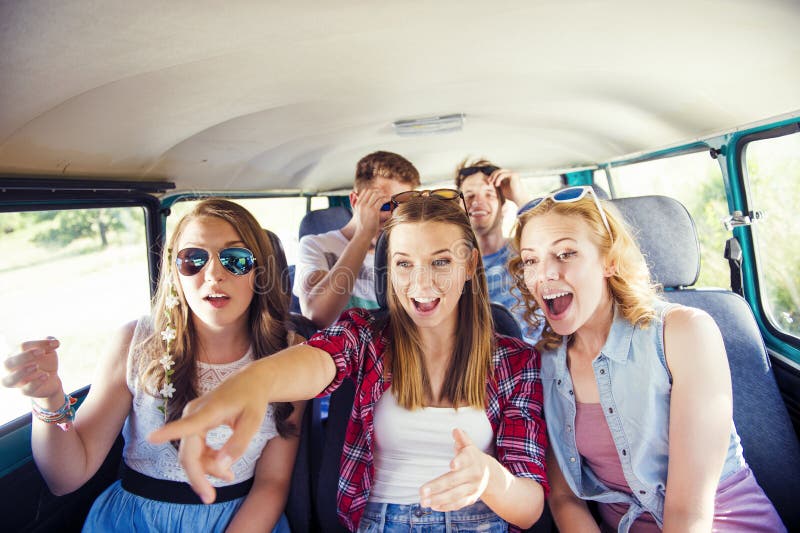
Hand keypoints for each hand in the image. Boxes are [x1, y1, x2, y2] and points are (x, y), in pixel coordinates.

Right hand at [2, 338, 63, 404]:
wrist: (51, 379)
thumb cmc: (45, 362)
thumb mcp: (48, 352)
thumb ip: (48, 345)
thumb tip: (54, 341)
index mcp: (15, 354)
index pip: (22, 347)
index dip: (38, 344)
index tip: (55, 345)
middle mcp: (11, 369)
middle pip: (8, 363)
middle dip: (24, 356)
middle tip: (41, 352)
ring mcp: (17, 381)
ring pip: (9, 380)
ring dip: (22, 372)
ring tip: (36, 366)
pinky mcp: (25, 391)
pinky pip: (25, 390)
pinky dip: (35, 383)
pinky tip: (45, 376)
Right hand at [147, 369, 267, 503]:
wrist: (250, 382)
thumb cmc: (253, 400)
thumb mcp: (254, 421)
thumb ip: (239, 443)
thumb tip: (223, 466)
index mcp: (209, 410)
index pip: (187, 424)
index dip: (168, 433)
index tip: (150, 437)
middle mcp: (194, 413)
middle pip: (188, 452)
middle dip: (198, 476)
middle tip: (210, 498)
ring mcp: (192, 419)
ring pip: (191, 454)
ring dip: (206, 469)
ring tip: (229, 477)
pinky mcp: (194, 424)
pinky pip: (195, 449)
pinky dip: (207, 461)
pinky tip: (223, 469)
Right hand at [351, 188, 388, 239]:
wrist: (363, 234)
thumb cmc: (364, 226)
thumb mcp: (360, 215)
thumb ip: (362, 208)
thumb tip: (367, 204)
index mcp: (358, 204)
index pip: (365, 191)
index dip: (373, 190)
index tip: (379, 193)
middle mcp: (361, 204)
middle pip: (371, 191)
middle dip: (379, 191)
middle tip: (384, 194)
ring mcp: (367, 207)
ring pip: (376, 194)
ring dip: (383, 194)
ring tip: (388, 197)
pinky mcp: (373, 210)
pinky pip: (381, 200)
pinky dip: (386, 198)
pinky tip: (389, 199)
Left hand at [419, 428, 490, 511]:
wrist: (489, 474)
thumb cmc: (472, 457)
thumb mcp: (469, 446)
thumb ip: (462, 438)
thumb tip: (456, 430)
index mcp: (472, 460)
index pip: (465, 461)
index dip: (459, 462)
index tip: (452, 465)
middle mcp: (473, 475)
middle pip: (454, 481)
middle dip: (437, 487)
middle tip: (421, 491)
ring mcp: (472, 488)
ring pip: (455, 495)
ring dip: (439, 499)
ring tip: (423, 502)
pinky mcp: (471, 498)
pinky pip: (458, 504)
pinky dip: (446, 506)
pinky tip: (433, 506)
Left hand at [487, 168, 526, 206]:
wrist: (518, 198)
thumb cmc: (511, 195)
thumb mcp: (502, 188)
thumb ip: (497, 183)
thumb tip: (489, 180)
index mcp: (508, 176)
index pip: (499, 172)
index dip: (493, 176)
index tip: (488, 182)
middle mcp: (511, 173)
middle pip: (499, 170)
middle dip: (493, 175)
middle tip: (489, 181)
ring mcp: (513, 173)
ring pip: (500, 171)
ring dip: (494, 177)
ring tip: (492, 183)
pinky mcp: (513, 175)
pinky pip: (502, 175)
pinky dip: (498, 179)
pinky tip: (497, 185)